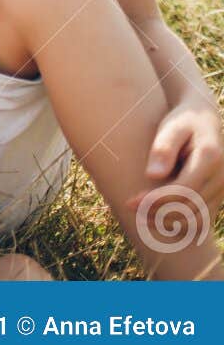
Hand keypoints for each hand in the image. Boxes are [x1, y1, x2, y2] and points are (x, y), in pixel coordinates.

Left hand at [127, 98, 223, 220]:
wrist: (204, 121)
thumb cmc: (183, 122)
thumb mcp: (171, 126)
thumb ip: (163, 148)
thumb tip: (153, 174)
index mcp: (211, 158)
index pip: (184, 190)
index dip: (156, 200)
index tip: (131, 202)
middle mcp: (221, 178)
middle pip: (189, 207)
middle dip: (157, 211)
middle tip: (130, 206)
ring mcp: (222, 189)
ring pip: (196, 218)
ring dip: (167, 221)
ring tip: (139, 214)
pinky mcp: (216, 197)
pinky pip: (200, 219)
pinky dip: (179, 223)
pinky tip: (155, 218)